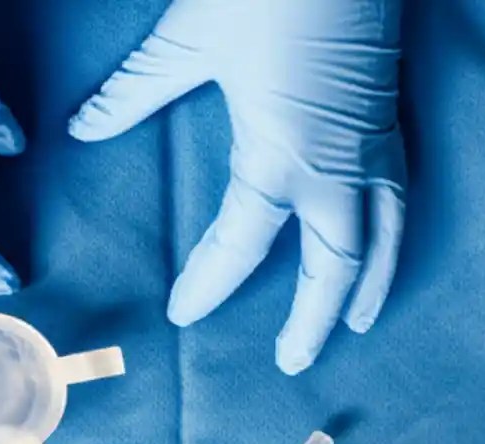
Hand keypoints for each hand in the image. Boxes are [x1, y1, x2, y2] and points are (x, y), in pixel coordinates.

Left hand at [70, 0, 405, 374]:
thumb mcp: (187, 41)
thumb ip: (133, 94)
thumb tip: (82, 127)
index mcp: (282, 157)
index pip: (241, 245)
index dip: (210, 283)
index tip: (184, 313)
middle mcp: (336, 167)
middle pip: (332, 267)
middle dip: (312, 320)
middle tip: (291, 362)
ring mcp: (372, 145)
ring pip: (382, 239)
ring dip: (367, 288)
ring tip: (355, 326)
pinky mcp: (392, 119)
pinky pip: (402, 196)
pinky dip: (393, 234)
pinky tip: (382, 241)